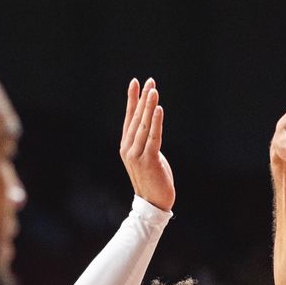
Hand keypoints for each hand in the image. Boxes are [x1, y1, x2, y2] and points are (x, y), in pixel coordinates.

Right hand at [120, 78, 174, 211]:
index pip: (129, 118)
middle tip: (149, 80)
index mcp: (126, 146)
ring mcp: (137, 154)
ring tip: (153, 90)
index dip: (132, 99)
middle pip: (136, 118)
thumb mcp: (148, 157)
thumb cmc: (153, 180)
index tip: (135, 82)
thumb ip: (147, 142)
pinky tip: (159, 109)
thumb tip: (153, 126)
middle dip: (143, 98)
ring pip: (144, 125)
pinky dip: (156, 122)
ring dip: (149, 106)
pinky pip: (153, 137)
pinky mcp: (149, 159)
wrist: (153, 203)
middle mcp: (128, 148)